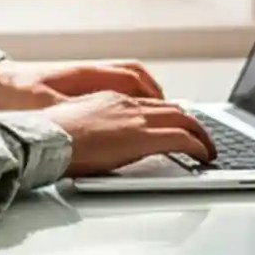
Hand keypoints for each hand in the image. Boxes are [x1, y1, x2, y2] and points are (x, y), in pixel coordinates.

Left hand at [0, 59, 165, 110]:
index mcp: (84, 75)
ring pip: (128, 79)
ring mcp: (83, 76)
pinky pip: (115, 84)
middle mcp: (88, 72)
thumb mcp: (46, 109)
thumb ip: (76, 113)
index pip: (133, 77)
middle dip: (162, 98)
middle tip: (180, 119)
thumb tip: (100, 120)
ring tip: (162, 115)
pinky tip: (131, 113)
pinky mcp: (76, 85)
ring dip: (148, 95)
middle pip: (138, 77)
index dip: (156, 96)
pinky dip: (132, 95)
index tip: (173, 114)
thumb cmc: (12, 98)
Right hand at [42, 91, 216, 175]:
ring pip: (183, 119)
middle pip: (173, 108)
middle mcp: (128, 104)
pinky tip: (202, 155)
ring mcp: (137, 118)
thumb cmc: (54, 136)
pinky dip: (197, 145)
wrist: (47, 137)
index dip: (171, 113)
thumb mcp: (79, 123)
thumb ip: (99, 125)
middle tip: (201, 136)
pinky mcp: (142, 136)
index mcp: (112, 99)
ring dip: (199, 133)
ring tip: (207, 147)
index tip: (179, 123)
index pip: (152, 103)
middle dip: (191, 122)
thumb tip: (106, 138)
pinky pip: (181, 137)